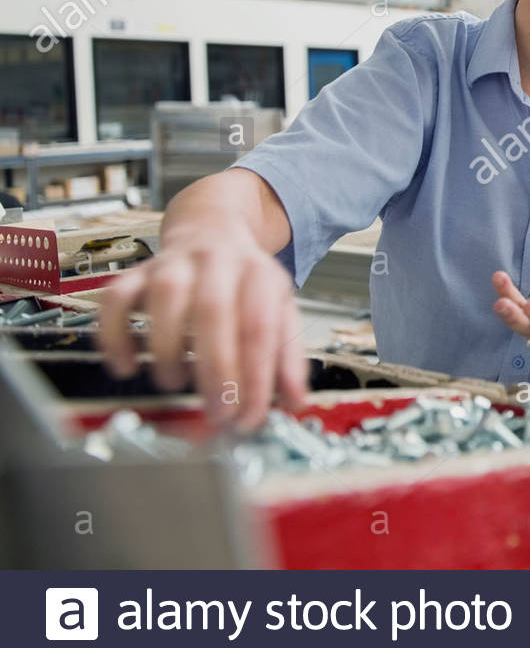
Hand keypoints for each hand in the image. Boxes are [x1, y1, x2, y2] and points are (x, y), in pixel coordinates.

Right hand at [96, 228, 308, 430]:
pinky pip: (116, 299)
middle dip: (215, 369)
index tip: (248, 416)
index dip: (255, 378)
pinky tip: (127, 365)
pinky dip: (115, 336)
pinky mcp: (136, 273)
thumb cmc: (244, 282)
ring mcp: (173, 264)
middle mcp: (217, 262)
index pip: (260, 327)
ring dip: (167, 350)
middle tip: (216, 411)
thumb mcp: (280, 311)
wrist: (211, 230)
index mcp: (259, 274)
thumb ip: (287, 358)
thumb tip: (295, 402)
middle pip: (214, 310)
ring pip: (165, 298)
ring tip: (175, 382)